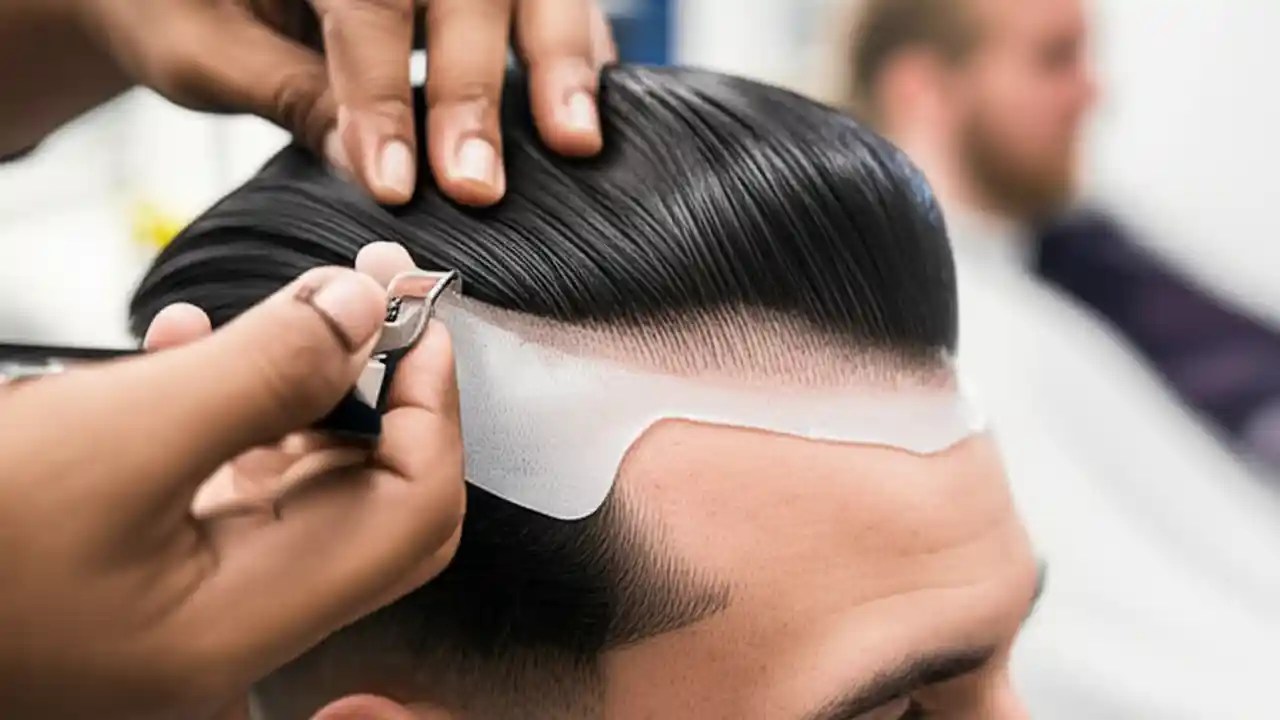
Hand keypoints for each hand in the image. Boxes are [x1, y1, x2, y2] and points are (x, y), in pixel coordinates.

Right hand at [0, 244, 464, 718]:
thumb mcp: (114, 437)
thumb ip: (264, 374)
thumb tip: (368, 313)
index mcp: (239, 628)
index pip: (409, 515)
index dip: (432, 407)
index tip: (417, 314)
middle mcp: (229, 632)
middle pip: (368, 504)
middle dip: (377, 392)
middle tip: (366, 296)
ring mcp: (184, 605)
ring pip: (293, 485)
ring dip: (296, 390)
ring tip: (276, 311)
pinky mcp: (139, 568)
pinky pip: (221, 483)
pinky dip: (222, 411)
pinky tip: (179, 346)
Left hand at [71, 0, 617, 205]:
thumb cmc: (178, 4)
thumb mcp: (203, 51)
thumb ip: (289, 96)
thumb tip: (368, 165)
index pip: (367, 0)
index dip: (384, 93)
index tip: (396, 183)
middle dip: (475, 89)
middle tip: (478, 185)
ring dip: (559, 63)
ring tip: (575, 142)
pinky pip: (549, 0)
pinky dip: (573, 51)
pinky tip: (582, 111)